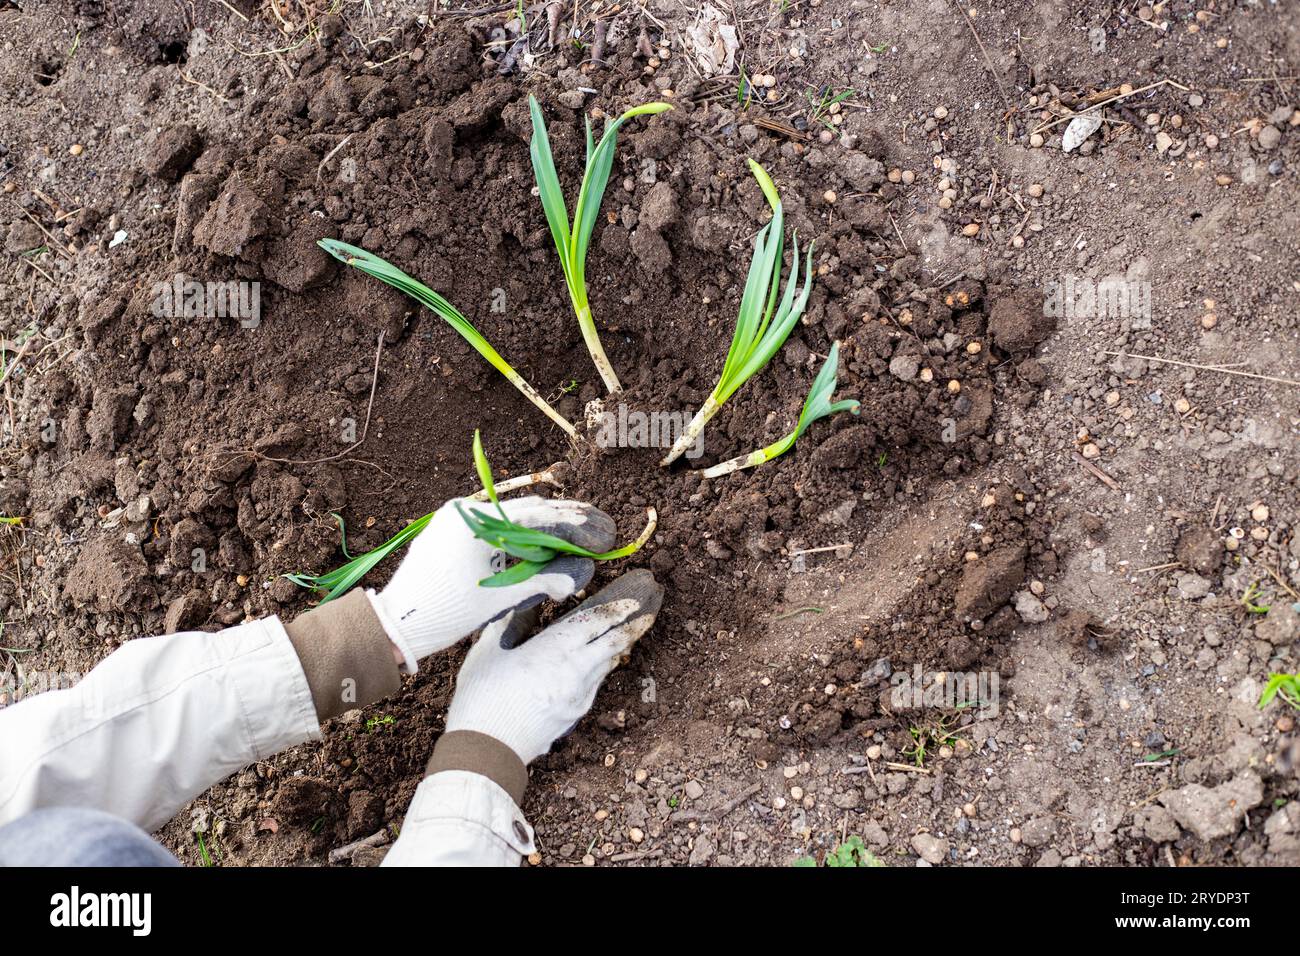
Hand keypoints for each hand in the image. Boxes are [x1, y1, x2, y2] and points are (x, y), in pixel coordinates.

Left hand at [368, 496, 615, 671]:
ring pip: (516, 519)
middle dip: (567, 524)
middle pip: (529, 512)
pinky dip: (525, 539)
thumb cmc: (443, 613)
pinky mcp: (456, 532)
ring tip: (581, 540)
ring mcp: (459, 519)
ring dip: (548, 530)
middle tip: (602, 532)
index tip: (602, 536)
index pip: (536, 516)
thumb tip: (580, 576)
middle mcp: (466, 511)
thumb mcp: (498, 598)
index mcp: (474, 522)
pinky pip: (499, 529)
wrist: (397, 624)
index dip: (575, 526)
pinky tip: (547, 548)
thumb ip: (542, 582)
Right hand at [445, 569, 663, 763]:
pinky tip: (596, 665)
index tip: (632, 602)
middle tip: (646, 615)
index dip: (616, 610)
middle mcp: (574, 671)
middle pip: (613, 644)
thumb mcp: (488, 651)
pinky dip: (600, 670)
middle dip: (631, 627)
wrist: (485, 751)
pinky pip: (594, 685)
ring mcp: (578, 696)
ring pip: (605, 666)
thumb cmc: (481, 698)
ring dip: (616, 649)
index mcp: (554, 650)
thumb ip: (509, 622)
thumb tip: (523, 602)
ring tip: (623, 636)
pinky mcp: (573, 715)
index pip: (595, 623)